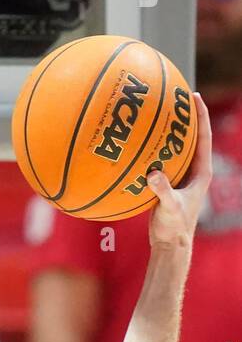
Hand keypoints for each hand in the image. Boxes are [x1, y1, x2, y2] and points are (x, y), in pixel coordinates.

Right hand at [148, 94, 212, 248]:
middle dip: (185, 116)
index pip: (204, 137)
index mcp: (201, 173)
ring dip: (168, 132)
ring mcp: (181, 178)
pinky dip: (152, 151)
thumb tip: (152, 173)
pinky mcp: (168, 184)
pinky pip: (161, 161)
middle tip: (176, 95)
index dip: (201, 115)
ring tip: (157, 113)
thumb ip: (162, 190)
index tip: (194, 95)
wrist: (169, 245)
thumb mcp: (169, 208)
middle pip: (192, 137)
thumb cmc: (174, 227)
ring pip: (176, 148)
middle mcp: (193, 172)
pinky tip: (137, 143)